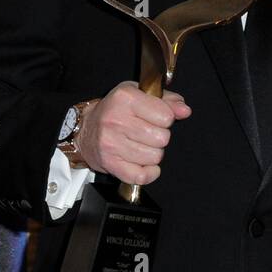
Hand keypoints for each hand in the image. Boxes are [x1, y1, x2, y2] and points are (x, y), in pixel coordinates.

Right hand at [73, 81, 191, 186]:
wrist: (86, 130)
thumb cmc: (116, 110)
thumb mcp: (140, 95)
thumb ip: (167, 100)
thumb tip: (185, 111)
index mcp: (126, 99)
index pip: (166, 116)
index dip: (166, 118)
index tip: (156, 118)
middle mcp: (116, 120)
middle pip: (162, 139)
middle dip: (160, 137)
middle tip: (147, 133)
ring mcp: (111, 143)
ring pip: (154, 157)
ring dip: (153, 154)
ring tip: (141, 145)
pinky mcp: (110, 163)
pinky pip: (141, 176)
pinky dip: (148, 173)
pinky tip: (143, 164)